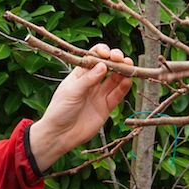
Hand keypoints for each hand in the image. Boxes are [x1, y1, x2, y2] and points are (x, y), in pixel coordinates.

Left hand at [28, 43, 133, 172]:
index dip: (102, 52)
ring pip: (116, 78)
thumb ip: (88, 79)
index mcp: (80, 74)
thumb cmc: (59, 111)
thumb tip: (103, 65)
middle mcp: (92, 82)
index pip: (93, 57)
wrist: (59, 136)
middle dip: (116, 60)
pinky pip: (118, 94)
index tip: (107, 54)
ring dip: (123, 71)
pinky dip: (124, 87)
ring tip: (129, 68)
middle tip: (121, 59)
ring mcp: (100, 94)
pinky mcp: (107, 106)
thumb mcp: (71, 92)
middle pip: (108, 66)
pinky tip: (128, 81)